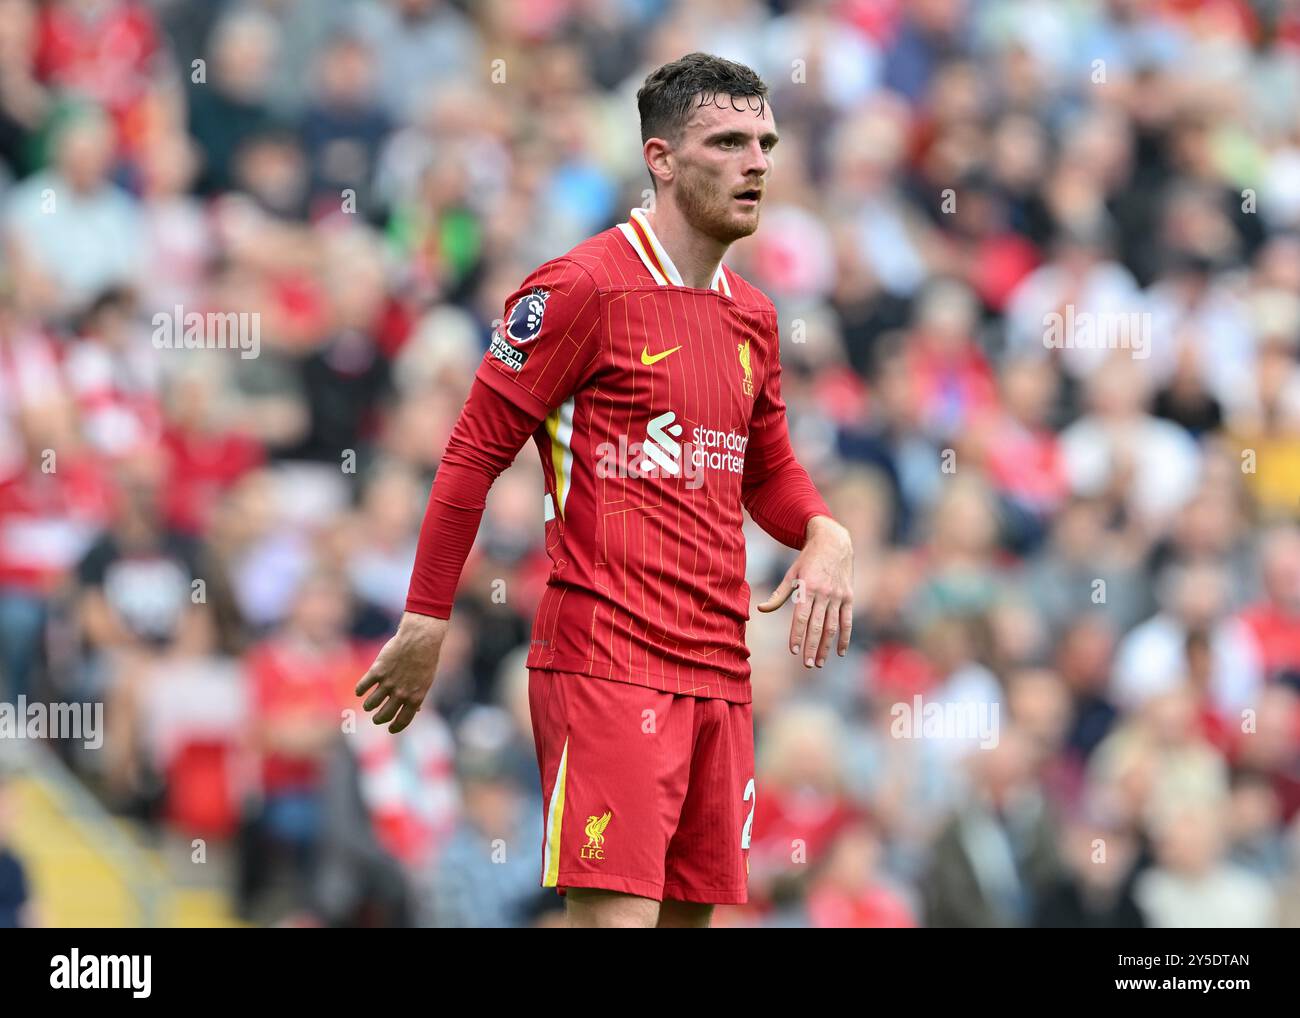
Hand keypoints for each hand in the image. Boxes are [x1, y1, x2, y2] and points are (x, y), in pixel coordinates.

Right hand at [354, 611, 448, 732]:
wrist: (419, 640)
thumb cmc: (425, 660)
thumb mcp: (426, 681)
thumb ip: (418, 697)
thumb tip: (415, 710)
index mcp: (415, 698)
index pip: (402, 721)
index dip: (395, 727)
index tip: (390, 729)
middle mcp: (400, 694)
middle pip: (384, 715)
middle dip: (379, 719)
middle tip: (376, 719)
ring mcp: (388, 683)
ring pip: (371, 703)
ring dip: (369, 706)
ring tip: (369, 705)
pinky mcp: (377, 671)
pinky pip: (363, 686)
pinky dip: (360, 690)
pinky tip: (360, 690)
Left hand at [757, 515, 853, 667]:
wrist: (834, 542)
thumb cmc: (808, 560)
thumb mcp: (792, 574)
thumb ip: (778, 595)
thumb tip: (761, 610)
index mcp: (808, 587)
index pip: (801, 617)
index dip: (797, 634)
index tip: (794, 651)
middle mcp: (824, 593)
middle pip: (817, 625)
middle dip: (811, 646)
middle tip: (807, 664)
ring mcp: (838, 595)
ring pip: (832, 626)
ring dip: (826, 646)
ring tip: (819, 662)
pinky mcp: (849, 597)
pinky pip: (847, 621)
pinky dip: (845, 637)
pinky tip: (840, 652)